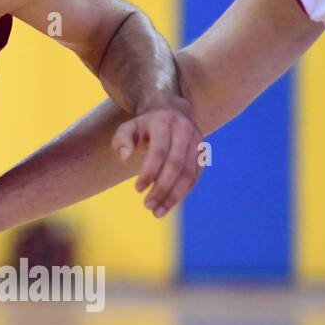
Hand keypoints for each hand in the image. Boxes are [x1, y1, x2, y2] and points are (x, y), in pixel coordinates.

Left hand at [111, 100, 203, 218]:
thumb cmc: (143, 126)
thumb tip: (124, 158)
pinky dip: (183, 192)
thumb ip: (122, 141)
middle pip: (176, 164)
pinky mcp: (203, 154)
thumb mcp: (128, 128)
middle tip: (148, 206)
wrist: (171, 112)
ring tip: (158, 212)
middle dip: (162, 188)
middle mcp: (184, 131)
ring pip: (189, 173)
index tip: (137, 189)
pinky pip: (195, 177)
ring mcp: (197, 142)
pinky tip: (169, 204)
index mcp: (164, 123)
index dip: (150, 172)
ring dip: (174, 196)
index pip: (159, 150)